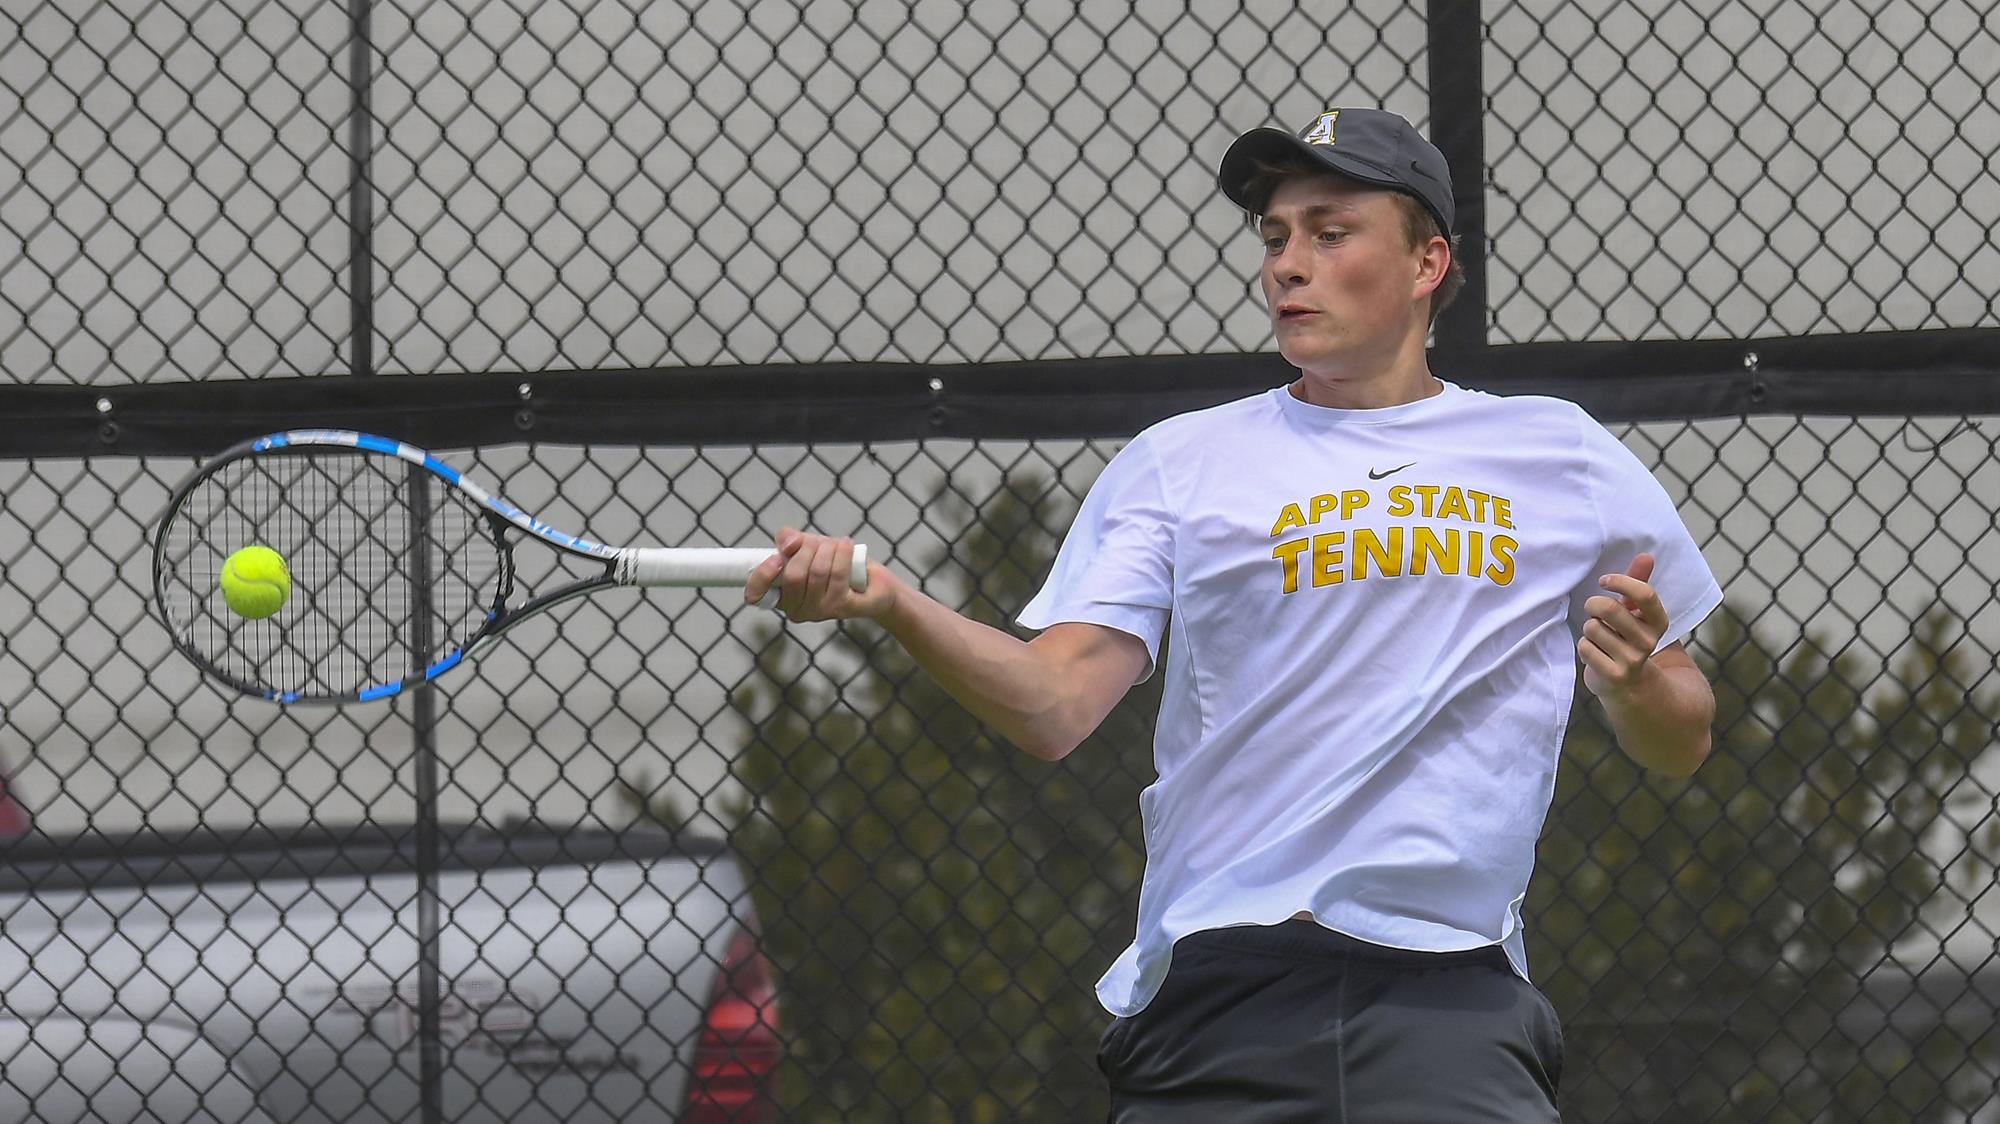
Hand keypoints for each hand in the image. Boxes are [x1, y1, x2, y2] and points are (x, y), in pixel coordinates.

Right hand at [744, 527, 896, 621]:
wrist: (874, 583)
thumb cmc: (834, 565)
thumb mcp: (807, 547)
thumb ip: (790, 540)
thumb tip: (786, 542)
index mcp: (781, 597)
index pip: (756, 596)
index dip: (761, 576)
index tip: (776, 558)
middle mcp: (797, 610)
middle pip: (793, 575)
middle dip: (807, 549)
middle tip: (820, 542)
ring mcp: (820, 612)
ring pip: (817, 572)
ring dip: (828, 548)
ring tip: (838, 544)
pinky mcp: (843, 608)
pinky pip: (838, 575)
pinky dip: (842, 553)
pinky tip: (846, 545)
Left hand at [1579, 552, 1667, 698]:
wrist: (1629, 684)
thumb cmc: (1627, 638)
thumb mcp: (1636, 612)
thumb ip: (1638, 584)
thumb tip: (1646, 556)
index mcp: (1658, 622)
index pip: (1644, 594)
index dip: (1620, 582)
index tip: (1604, 581)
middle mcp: (1649, 641)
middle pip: (1609, 609)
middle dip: (1593, 604)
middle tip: (1593, 610)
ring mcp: (1632, 660)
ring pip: (1592, 628)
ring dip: (1589, 628)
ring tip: (1598, 636)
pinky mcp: (1614, 675)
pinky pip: (1585, 647)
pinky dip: (1584, 647)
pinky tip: (1596, 653)